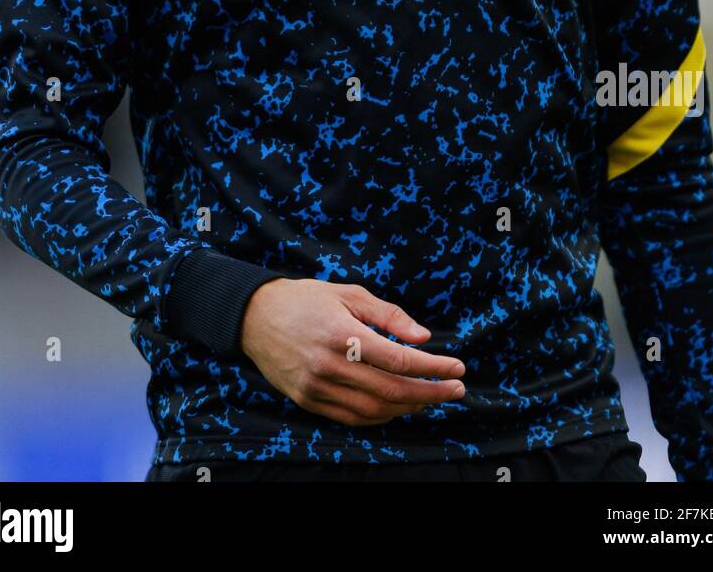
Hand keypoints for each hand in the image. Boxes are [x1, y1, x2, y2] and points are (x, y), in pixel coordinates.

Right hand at [239, 277, 465, 425]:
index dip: (433, 368)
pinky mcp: (309, 402)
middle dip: (431, 393)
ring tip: (430, 397)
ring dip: (409, 407)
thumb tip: (423, 337)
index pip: (399, 360)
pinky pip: (353, 418)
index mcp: (342, 334)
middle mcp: (330, 366)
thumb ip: (388, 315)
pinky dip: (381, 416)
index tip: (457, 367)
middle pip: (392, 391)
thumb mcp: (349, 294)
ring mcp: (318, 388)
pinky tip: (397, 405)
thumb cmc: (306, 299)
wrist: (255, 318)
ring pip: (375, 410)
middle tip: (456, 389)